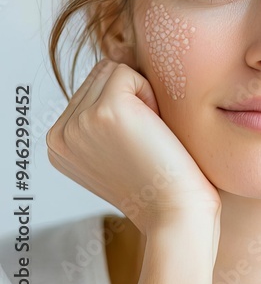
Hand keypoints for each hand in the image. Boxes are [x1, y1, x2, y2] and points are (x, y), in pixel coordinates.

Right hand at [47, 59, 220, 234]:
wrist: (177, 212)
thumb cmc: (162, 181)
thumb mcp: (117, 150)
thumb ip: (103, 119)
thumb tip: (116, 71)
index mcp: (60, 144)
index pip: (92, 89)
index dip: (127, 106)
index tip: (137, 147)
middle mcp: (60, 134)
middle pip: (101, 75)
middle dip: (133, 97)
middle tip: (148, 140)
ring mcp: (78, 123)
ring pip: (114, 71)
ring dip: (143, 95)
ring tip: (150, 135)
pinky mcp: (104, 111)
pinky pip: (129, 72)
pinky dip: (151, 94)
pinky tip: (155, 130)